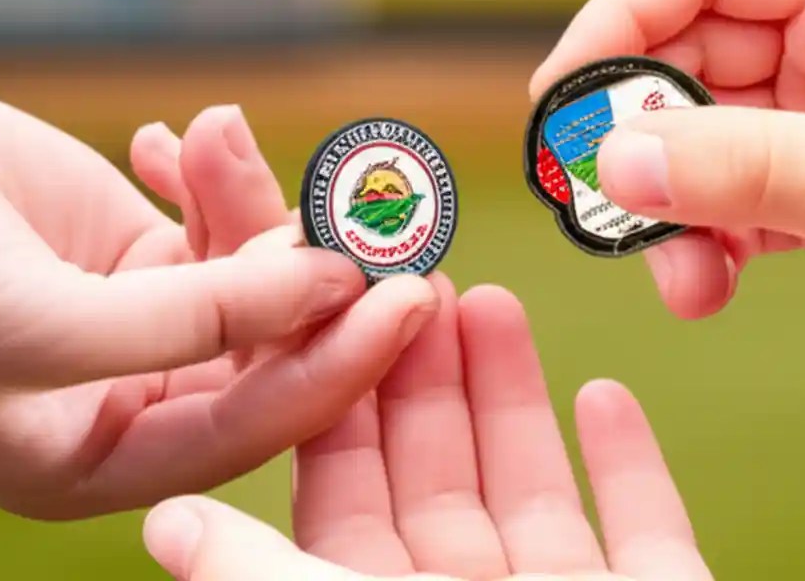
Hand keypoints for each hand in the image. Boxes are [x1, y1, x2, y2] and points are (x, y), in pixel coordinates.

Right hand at [0, 80, 435, 518]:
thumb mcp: (39, 320)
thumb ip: (192, 319)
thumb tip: (332, 285)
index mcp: (105, 462)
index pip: (255, 427)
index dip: (338, 366)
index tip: (411, 296)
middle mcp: (139, 401)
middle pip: (275, 350)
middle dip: (320, 275)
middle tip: (381, 206)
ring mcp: (150, 325)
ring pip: (257, 274)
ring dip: (254, 199)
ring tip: (215, 134)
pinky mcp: (146, 254)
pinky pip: (220, 220)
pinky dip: (214, 175)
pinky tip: (183, 137)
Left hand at [143, 282, 711, 580]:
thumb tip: (163, 528)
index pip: (351, 490)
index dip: (349, 391)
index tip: (347, 306)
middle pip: (438, 472)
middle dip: (428, 372)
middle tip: (425, 275)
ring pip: (531, 486)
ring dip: (513, 396)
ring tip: (495, 302)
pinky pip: (641, 526)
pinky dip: (624, 463)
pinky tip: (604, 394)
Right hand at [530, 0, 804, 497]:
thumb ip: (744, 169)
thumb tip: (610, 157)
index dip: (619, 18)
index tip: (560, 98)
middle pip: (687, 51)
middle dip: (637, 132)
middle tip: (599, 205)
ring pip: (700, 136)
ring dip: (669, 206)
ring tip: (682, 279)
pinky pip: (730, 196)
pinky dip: (704, 240)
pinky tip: (711, 286)